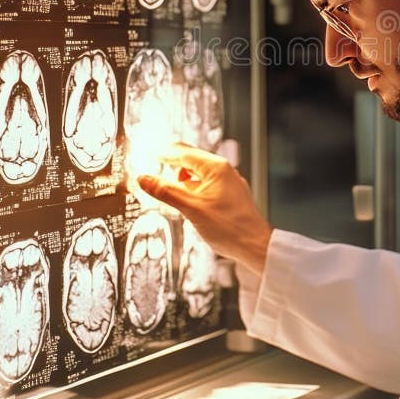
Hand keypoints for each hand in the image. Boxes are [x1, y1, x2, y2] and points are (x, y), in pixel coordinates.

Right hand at [138, 142, 271, 275]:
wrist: (255, 246)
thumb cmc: (229, 228)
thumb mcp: (191, 208)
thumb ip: (165, 192)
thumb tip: (144, 178)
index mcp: (216, 167)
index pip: (183, 152)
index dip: (163, 154)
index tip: (148, 155)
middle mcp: (224, 170)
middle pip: (191, 159)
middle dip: (172, 164)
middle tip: (153, 171)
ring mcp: (229, 182)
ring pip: (199, 173)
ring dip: (182, 178)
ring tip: (168, 189)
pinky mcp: (230, 195)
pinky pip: (207, 184)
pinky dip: (193, 188)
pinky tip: (188, 201)